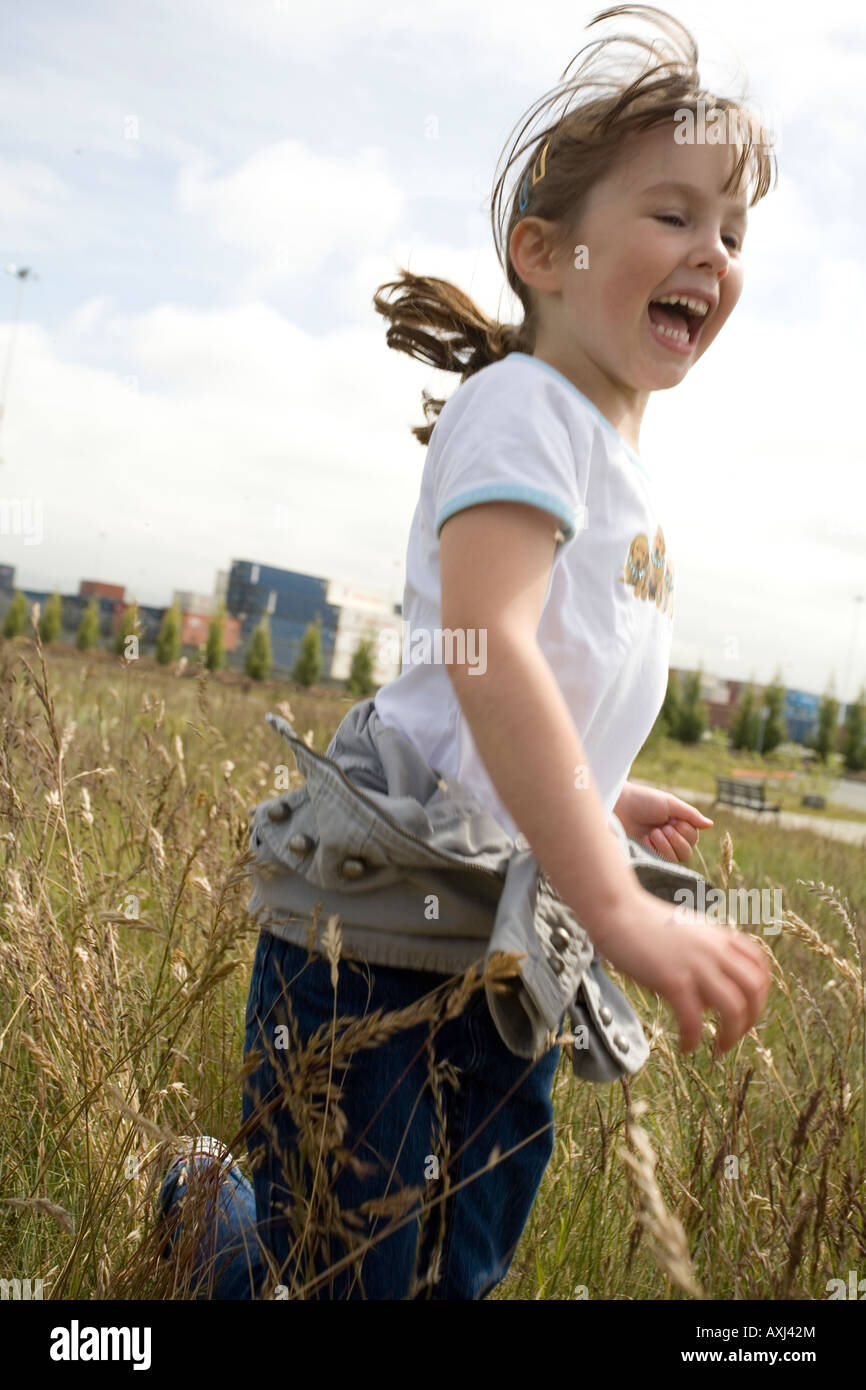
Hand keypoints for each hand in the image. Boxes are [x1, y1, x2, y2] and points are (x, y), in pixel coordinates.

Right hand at [594, 888, 770, 1054]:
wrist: (617, 910)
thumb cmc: (643, 922)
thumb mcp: (687, 930)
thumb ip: (705, 952)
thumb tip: (709, 992)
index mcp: (720, 936)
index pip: (760, 966)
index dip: (760, 994)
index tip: (747, 1010)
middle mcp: (714, 950)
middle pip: (754, 990)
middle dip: (751, 1019)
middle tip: (734, 1034)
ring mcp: (695, 965)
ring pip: (734, 1008)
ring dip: (731, 1035)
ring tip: (718, 1048)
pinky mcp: (672, 980)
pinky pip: (693, 1019)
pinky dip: (694, 1039)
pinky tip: (686, 1047)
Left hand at [613, 782, 712, 863]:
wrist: (618, 806)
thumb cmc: (642, 801)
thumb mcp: (669, 804)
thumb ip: (690, 814)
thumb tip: (710, 825)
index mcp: (677, 825)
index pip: (693, 838)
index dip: (685, 831)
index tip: (672, 820)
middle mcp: (670, 839)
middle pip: (687, 853)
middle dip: (677, 840)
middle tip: (663, 828)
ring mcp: (658, 849)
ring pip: (676, 860)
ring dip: (667, 846)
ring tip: (653, 833)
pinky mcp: (647, 857)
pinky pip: (662, 863)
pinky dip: (657, 851)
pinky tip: (646, 840)